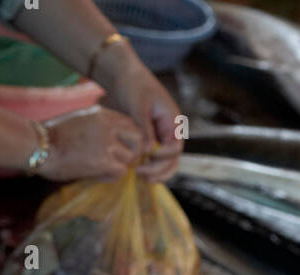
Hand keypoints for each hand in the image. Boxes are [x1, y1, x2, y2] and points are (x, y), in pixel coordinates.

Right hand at [42, 106, 143, 181]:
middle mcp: (108, 125)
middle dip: (132, 152)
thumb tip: (106, 139)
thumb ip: (96, 126)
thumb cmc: (52, 136)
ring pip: (130, 158)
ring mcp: (107, 143)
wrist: (39, 146)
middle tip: (119, 160)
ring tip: (104, 169)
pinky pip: (120, 172)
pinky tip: (99, 175)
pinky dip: (112, 176)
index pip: (131, 124)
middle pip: (138, 139)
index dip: (129, 139)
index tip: (120, 148)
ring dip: (120, 166)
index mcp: (102, 114)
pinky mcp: (103, 161)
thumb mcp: (78, 121)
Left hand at [94, 42, 182, 180]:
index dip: (165, 157)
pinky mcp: (150, 139)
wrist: (123, 75)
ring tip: (139, 175)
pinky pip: (153, 158)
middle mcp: (169, 131)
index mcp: (172, 121)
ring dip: (155, 172)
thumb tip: (149, 152)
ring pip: (164, 162)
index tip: (149, 159)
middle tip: (141, 174)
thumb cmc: (133, 85)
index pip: (176, 148)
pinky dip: (147, 166)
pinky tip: (135, 169)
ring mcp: (160, 136)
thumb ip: (145, 129)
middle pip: (172, 160)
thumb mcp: (139, 106)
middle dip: (159, 170)